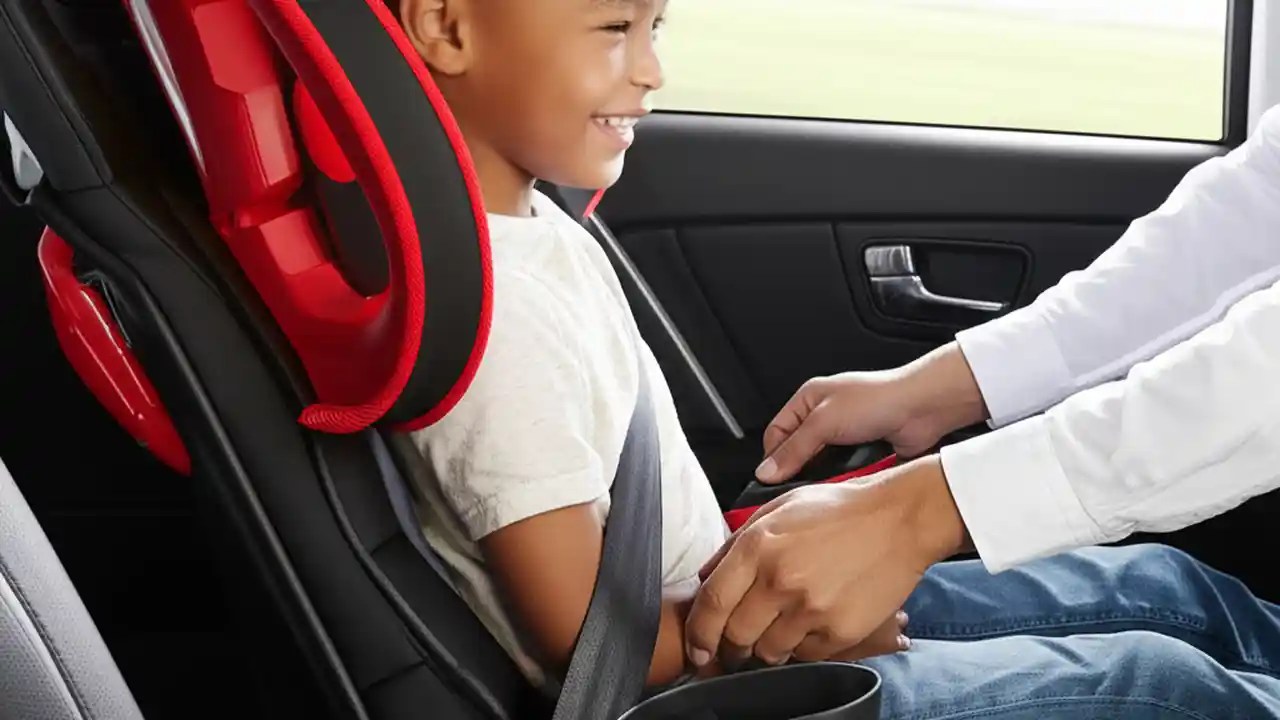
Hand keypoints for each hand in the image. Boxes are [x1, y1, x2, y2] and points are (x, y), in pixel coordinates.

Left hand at [684, 457, 967, 669]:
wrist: (899, 520)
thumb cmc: (838, 512)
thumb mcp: (778, 510)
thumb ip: (736, 544)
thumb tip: (706, 578)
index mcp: (758, 545)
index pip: (711, 603)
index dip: (698, 633)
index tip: (697, 647)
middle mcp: (780, 579)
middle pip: (735, 636)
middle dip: (730, 646)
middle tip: (735, 645)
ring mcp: (811, 608)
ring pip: (768, 652)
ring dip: (766, 648)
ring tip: (778, 630)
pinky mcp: (839, 630)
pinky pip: (805, 656)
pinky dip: (802, 648)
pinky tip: (811, 626)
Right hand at [756, 343, 986, 483]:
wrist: (921, 409)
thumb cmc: (877, 400)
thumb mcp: (824, 422)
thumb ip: (794, 449)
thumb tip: (767, 471)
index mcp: (809, 400)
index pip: (777, 433)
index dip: (773, 457)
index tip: (771, 480)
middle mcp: (825, 417)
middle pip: (798, 452)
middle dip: (799, 469)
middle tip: (796, 488)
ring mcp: (844, 436)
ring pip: (820, 465)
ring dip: (824, 476)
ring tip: (823, 487)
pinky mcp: (862, 453)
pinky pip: (843, 473)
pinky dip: (842, 480)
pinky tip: (844, 486)